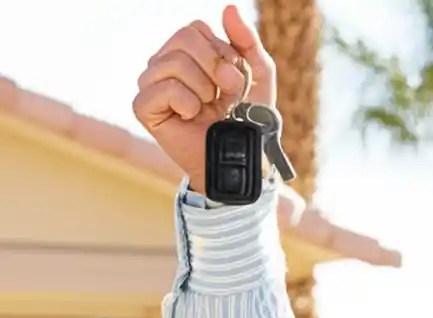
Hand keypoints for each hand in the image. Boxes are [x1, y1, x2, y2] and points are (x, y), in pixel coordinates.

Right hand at [131, 4, 276, 194]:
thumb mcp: (258, 76)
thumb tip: (229, 8)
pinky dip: (187, 103)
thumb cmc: (248, 119)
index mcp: (189, 52)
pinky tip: (192, 116)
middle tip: (224, 95)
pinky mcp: (144, 108)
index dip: (222, 53)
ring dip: (204, 89)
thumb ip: (247, 42)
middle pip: (184, 38)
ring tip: (208, 108)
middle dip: (215, 68)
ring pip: (174, 62)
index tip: (234, 80)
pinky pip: (163, 89)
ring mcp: (152, 84)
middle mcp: (166, 63)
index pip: (197, 29)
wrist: (240, 158)